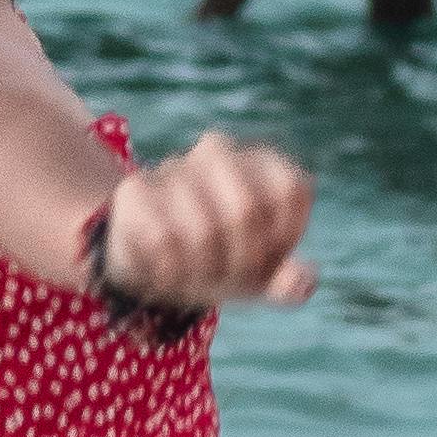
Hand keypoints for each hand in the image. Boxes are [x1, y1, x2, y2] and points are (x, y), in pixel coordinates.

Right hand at [103, 129, 317, 309]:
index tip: (269, 258)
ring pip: (200, 231)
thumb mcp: (260, 278)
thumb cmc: (220, 262)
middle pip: (244, 211)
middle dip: (241, 263)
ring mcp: (173, 167)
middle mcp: (218, 153)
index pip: (289, 190)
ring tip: (195, 277)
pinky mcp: (134, 190)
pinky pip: (161, 240)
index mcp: (261, 163)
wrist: (151, 263)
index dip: (282, 239)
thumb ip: (288, 282)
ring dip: (201, 273)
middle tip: (229, 278)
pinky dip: (169, 272)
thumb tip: (302, 283)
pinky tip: (166, 271)